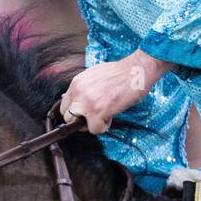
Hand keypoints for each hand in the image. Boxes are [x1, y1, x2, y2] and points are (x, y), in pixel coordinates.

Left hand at [59, 50, 173, 134]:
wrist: (136, 70)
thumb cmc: (120, 72)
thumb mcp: (94, 75)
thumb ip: (83, 88)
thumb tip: (76, 99)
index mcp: (77, 83)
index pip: (64, 105)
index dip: (75, 111)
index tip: (84, 112)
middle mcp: (79, 92)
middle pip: (68, 117)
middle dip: (81, 119)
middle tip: (95, 115)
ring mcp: (87, 102)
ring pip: (77, 125)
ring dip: (90, 124)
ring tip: (103, 115)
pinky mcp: (99, 111)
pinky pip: (94, 129)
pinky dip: (104, 126)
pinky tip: (111, 115)